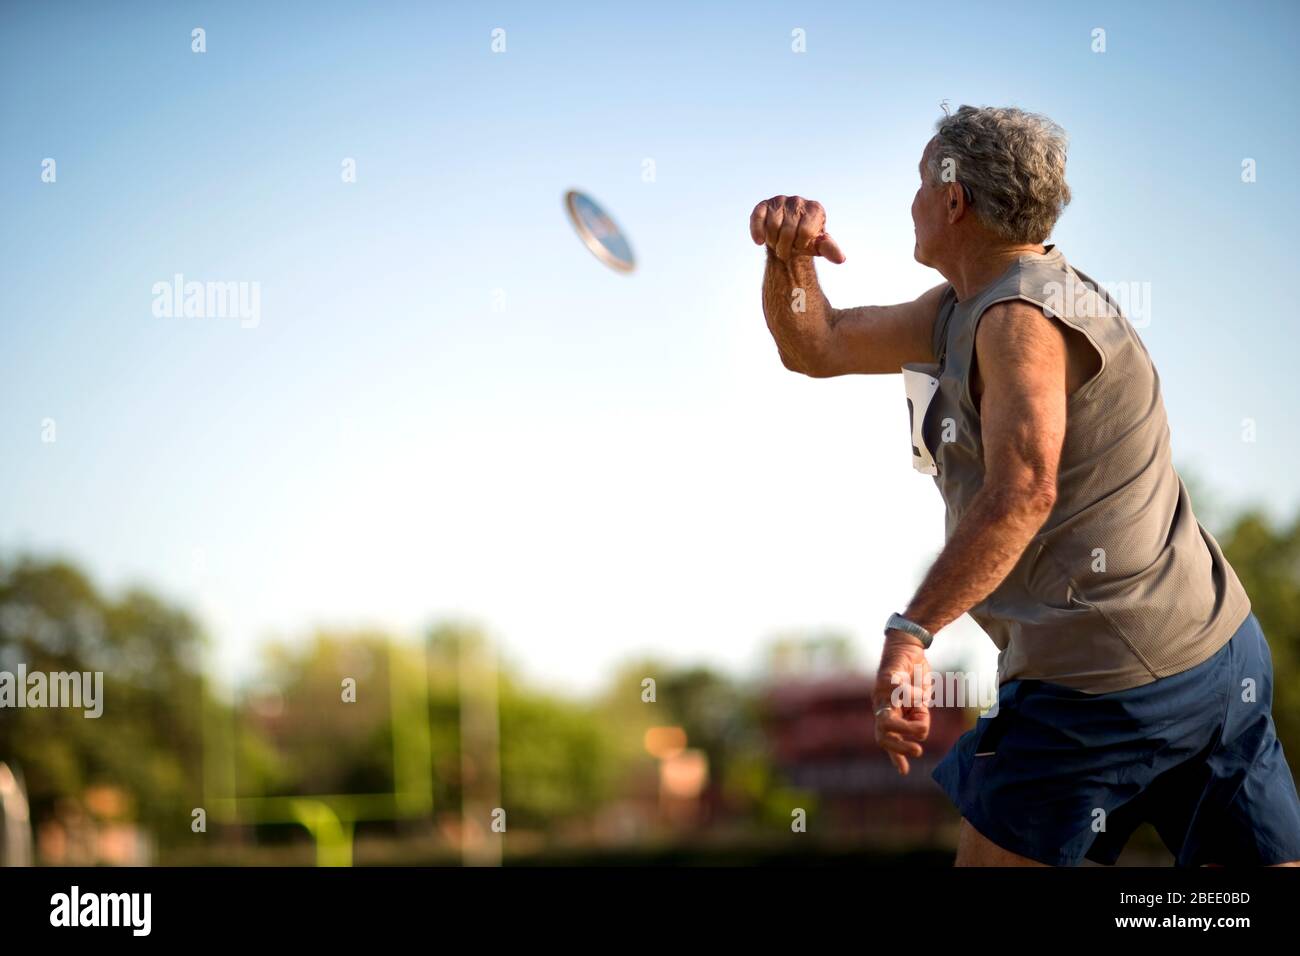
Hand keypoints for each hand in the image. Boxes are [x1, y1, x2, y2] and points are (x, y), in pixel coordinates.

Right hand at [748, 195, 845, 263]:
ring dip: (773, 241)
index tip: (801, 248)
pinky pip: (757, 217)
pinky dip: (757, 231)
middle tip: (785, 252)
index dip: (801, 246)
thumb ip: (830, 250)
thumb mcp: (819, 246)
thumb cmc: (806, 241)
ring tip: (777, 244)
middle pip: (788, 230)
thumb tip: (841, 259)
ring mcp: (780, 201)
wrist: (789, 236)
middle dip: (785, 247)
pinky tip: (759, 242)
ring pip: (773, 226)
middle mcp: (799, 201)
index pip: (805, 232)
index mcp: (815, 209)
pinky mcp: (764, 205)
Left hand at [872, 631, 931, 775]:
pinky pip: (896, 689)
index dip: (894, 755)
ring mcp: (882, 692)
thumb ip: (917, 720)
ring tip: (923, 718)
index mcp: (888, 713)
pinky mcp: (887, 675)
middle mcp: (881, 705)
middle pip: (882, 732)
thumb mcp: (919, 705)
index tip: (904, 771)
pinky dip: (911, 693)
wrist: (908, 648)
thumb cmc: (914, 678)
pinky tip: (920, 691)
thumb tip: (918, 736)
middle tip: (918, 751)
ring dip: (907, 725)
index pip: (885, 738)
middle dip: (899, 747)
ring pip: (886, 718)